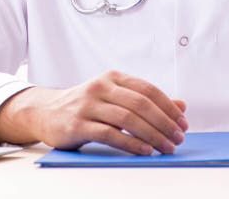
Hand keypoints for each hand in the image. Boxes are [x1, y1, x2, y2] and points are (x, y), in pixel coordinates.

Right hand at [0, 70, 188, 154]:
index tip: (183, 123)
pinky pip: (110, 134)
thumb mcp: (115, 97)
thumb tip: (181, 105)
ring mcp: (88, 105)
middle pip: (140, 104)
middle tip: (178, 138)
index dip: (169, 106)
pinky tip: (145, 151)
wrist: (45, 112)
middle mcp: (101, 87)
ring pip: (128, 119)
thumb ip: (146, 101)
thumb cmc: (86, 106)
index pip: (148, 90)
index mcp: (113, 77)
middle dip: (164, 122)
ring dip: (152, 135)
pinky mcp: (77, 124)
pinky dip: (131, 143)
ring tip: (166, 147)